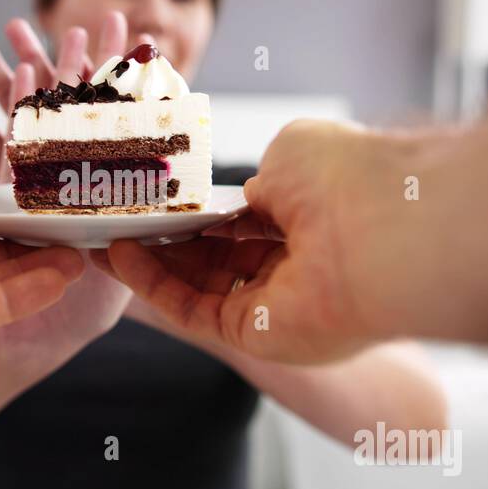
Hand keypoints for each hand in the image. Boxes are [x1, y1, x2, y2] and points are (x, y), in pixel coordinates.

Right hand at [0, 12, 145, 372]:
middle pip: (70, 109)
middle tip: (68, 17)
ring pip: (18, 118)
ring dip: (5, 72)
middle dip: (67, 63)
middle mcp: (65, 183)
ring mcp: (26, 185)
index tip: (137, 35)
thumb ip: (123, 232)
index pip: (120, 125)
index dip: (129, 80)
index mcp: (100, 195)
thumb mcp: (108, 279)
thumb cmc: (66, 320)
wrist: (15, 347)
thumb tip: (150, 197)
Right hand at [102, 119, 407, 363]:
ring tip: (103, 234)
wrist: (384, 231)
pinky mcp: (257, 336)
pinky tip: (120, 255)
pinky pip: (194, 310)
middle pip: (214, 257)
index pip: (242, 222)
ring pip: (197, 286)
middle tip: (114, 218)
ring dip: (148, 262)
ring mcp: (276, 306)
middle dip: (163, 239)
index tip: (151, 198)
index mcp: (310, 220)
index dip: (196, 212)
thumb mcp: (291, 152)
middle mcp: (296, 268)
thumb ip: (258, 177)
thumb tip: (241, 197)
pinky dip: (154, 285)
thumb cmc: (349, 180)